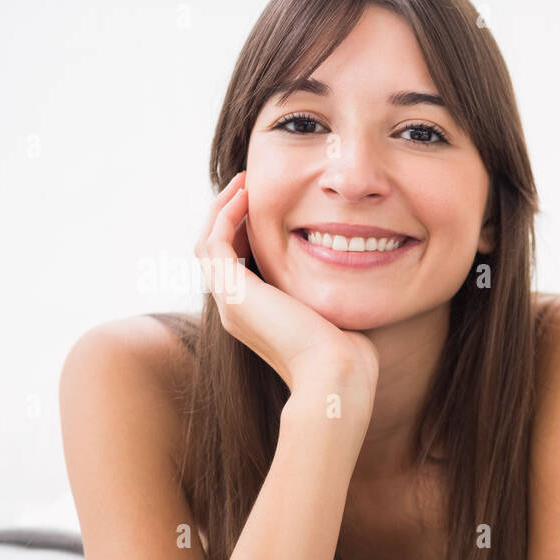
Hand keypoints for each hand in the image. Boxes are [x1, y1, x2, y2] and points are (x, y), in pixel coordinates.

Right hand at [198, 171, 379, 406]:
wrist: (336, 377)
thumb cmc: (348, 356)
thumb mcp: (334, 315)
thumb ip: (328, 292)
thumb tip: (351, 270)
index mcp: (256, 317)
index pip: (238, 266)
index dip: (247, 233)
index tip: (269, 206)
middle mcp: (236, 310)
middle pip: (218, 252)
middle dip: (232, 216)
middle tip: (250, 185)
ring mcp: (231, 302)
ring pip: (208, 244)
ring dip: (224, 209)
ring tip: (245, 182)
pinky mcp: (234, 293)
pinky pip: (214, 243)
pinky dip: (225, 215)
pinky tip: (246, 195)